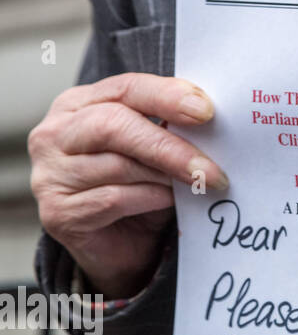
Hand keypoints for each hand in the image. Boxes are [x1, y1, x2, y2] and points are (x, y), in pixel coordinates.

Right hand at [29, 73, 227, 299]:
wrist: (122, 246)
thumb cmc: (141, 186)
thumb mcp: (156, 149)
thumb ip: (171, 128)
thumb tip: (208, 117)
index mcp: (80, 105)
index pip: (125, 88)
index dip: (167, 96)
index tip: (206, 111)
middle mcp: (55, 134)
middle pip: (115, 125)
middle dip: (170, 145)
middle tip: (210, 167)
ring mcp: (50, 174)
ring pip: (119, 165)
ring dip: (166, 177)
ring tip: (196, 185)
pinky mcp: (57, 212)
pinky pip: (113, 199)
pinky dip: (151, 199)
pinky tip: (169, 202)